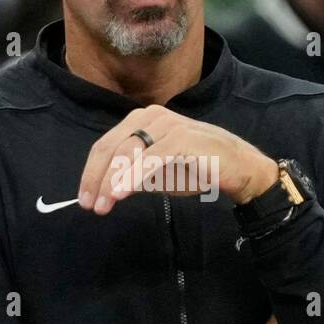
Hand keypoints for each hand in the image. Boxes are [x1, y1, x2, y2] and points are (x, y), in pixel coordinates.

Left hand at [78, 105, 276, 213]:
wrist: (238, 169)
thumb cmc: (198, 169)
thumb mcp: (157, 175)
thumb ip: (132, 176)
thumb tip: (105, 189)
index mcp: (142, 121)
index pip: (106, 145)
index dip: (91, 172)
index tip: (85, 198)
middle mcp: (151, 117)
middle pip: (111, 147)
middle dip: (97, 178)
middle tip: (91, 206)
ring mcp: (167, 125)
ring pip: (127, 152)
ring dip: (111, 181)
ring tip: (104, 204)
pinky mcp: (181, 138)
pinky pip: (150, 158)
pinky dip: (132, 176)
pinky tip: (121, 193)